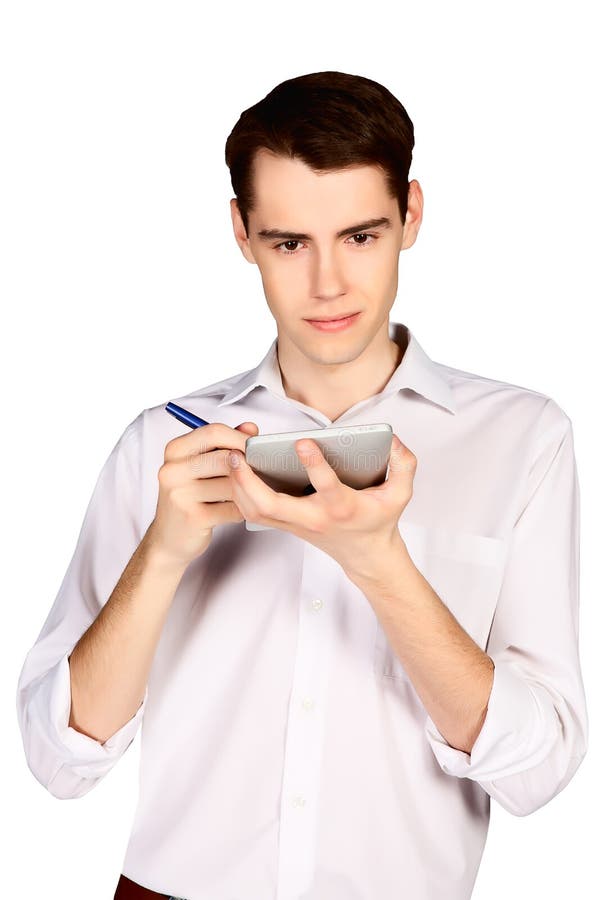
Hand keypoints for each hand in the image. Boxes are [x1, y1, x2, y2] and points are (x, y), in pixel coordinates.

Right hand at [146, 421, 259, 567]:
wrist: (168, 538)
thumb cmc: (189, 497)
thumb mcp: (201, 465)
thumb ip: (224, 444)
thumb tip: (251, 428)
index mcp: (175, 450)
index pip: (214, 432)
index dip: (241, 439)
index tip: (256, 447)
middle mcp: (172, 470)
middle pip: (225, 458)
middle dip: (248, 465)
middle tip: (261, 472)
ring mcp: (180, 495)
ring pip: (232, 485)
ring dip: (247, 490)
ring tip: (250, 493)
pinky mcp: (193, 518)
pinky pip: (233, 508)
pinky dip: (242, 510)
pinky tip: (238, 510)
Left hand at [227, 434, 415, 581]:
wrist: (365, 555)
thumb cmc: (379, 520)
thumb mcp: (401, 494)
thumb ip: (404, 464)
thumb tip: (393, 440)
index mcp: (342, 508)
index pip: (326, 488)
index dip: (315, 465)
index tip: (304, 442)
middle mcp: (313, 517)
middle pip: (271, 506)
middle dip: (249, 481)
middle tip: (238, 454)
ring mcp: (295, 524)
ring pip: (256, 511)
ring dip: (238, 487)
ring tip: (232, 457)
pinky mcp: (284, 524)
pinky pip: (254, 512)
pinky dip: (240, 494)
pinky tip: (236, 472)